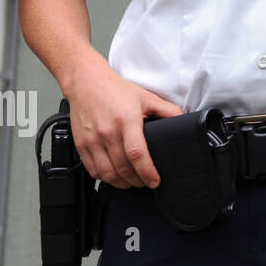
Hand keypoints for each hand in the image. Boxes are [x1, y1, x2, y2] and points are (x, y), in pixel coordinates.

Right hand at [66, 63, 182, 189]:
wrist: (86, 83)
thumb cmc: (116, 90)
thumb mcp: (146, 97)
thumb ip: (167, 110)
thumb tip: (184, 120)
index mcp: (126, 121)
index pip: (137, 153)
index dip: (147, 171)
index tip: (155, 181)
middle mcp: (108, 132)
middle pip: (123, 168)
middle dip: (137, 181)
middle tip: (146, 182)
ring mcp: (92, 140)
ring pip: (107, 173)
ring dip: (121, 183)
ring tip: (132, 182)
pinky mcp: (81, 145)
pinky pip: (92, 170)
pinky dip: (104, 178)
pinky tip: (114, 176)